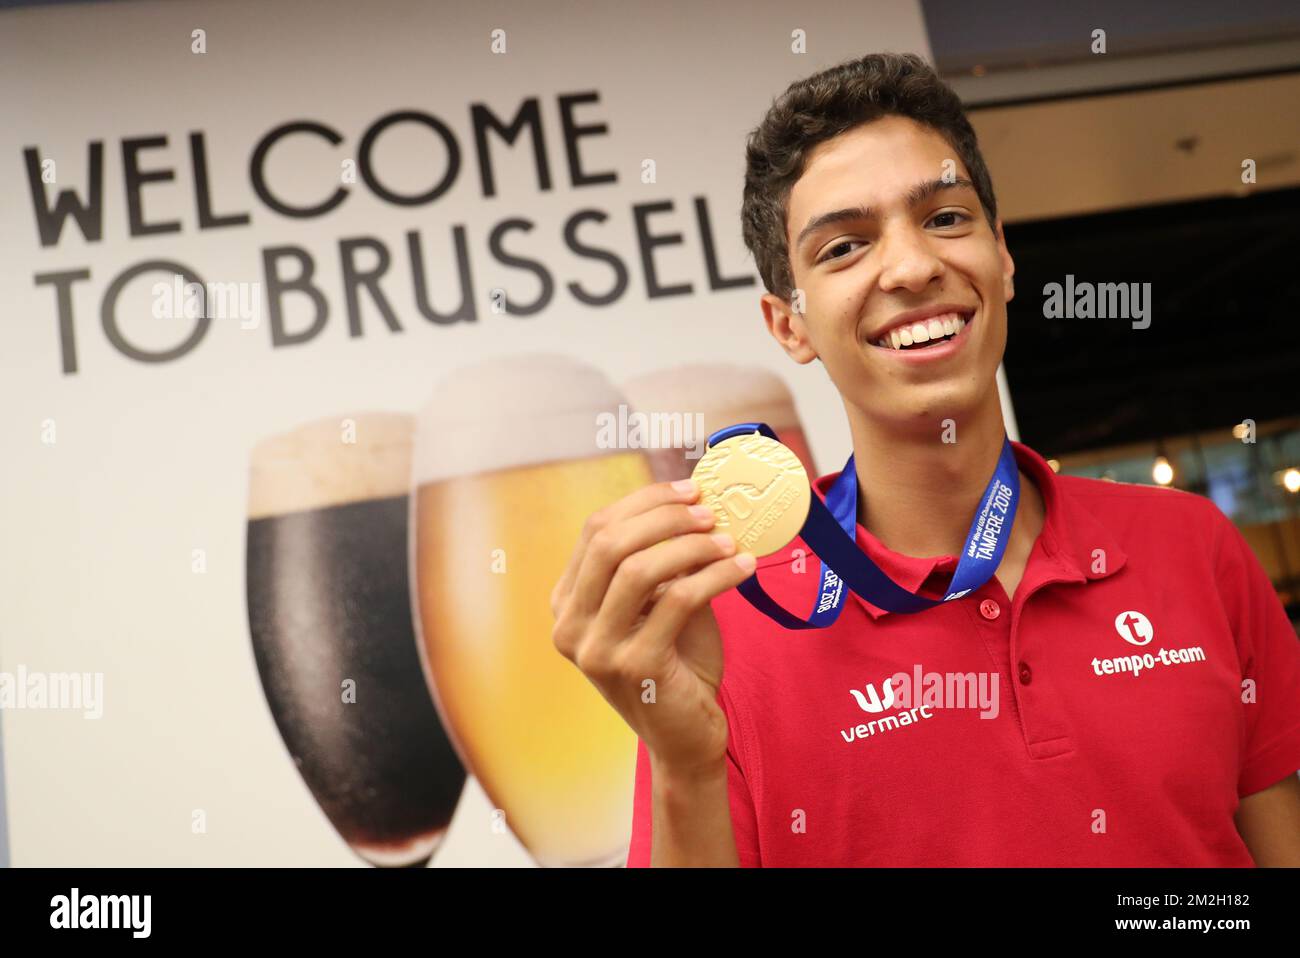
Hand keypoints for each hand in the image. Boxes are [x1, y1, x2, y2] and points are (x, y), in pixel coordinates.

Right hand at [551, 478, 756, 772]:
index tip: (690, 490)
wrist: (685, 736)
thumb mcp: (659, 604)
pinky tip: (743, 566)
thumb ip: (662, 560)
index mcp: (567, 603)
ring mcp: (597, 650)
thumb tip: (694, 502)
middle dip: (665, 517)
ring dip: (692, 545)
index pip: (594, 530)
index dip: (644, 501)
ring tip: (729, 540)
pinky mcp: (634, 667)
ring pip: (639, 569)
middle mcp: (569, 626)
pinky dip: (716, 575)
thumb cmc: (676, 664)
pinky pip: (678, 599)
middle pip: (609, 543)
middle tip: (710, 512)